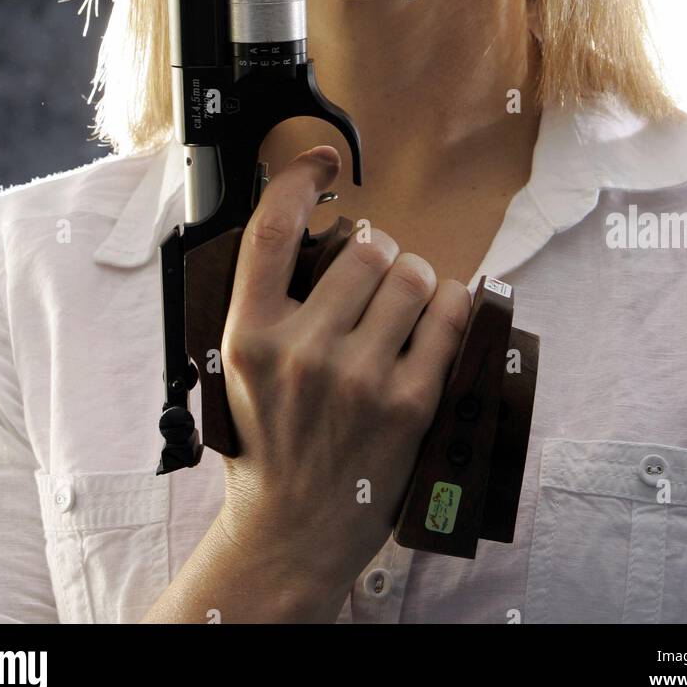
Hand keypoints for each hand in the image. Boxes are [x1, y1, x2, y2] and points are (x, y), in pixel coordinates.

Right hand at [216, 145, 470, 600]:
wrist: (293, 529)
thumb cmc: (269, 439)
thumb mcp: (237, 366)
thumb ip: (266, 299)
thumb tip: (312, 221)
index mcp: (248, 337)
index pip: (269, 232)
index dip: (298, 179)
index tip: (321, 158)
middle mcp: (301, 352)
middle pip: (363, 248)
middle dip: (376, 252)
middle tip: (371, 281)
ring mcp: (358, 379)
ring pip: (410, 274)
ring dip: (414, 277)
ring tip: (402, 303)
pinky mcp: (409, 403)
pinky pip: (448, 315)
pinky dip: (449, 304)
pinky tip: (434, 317)